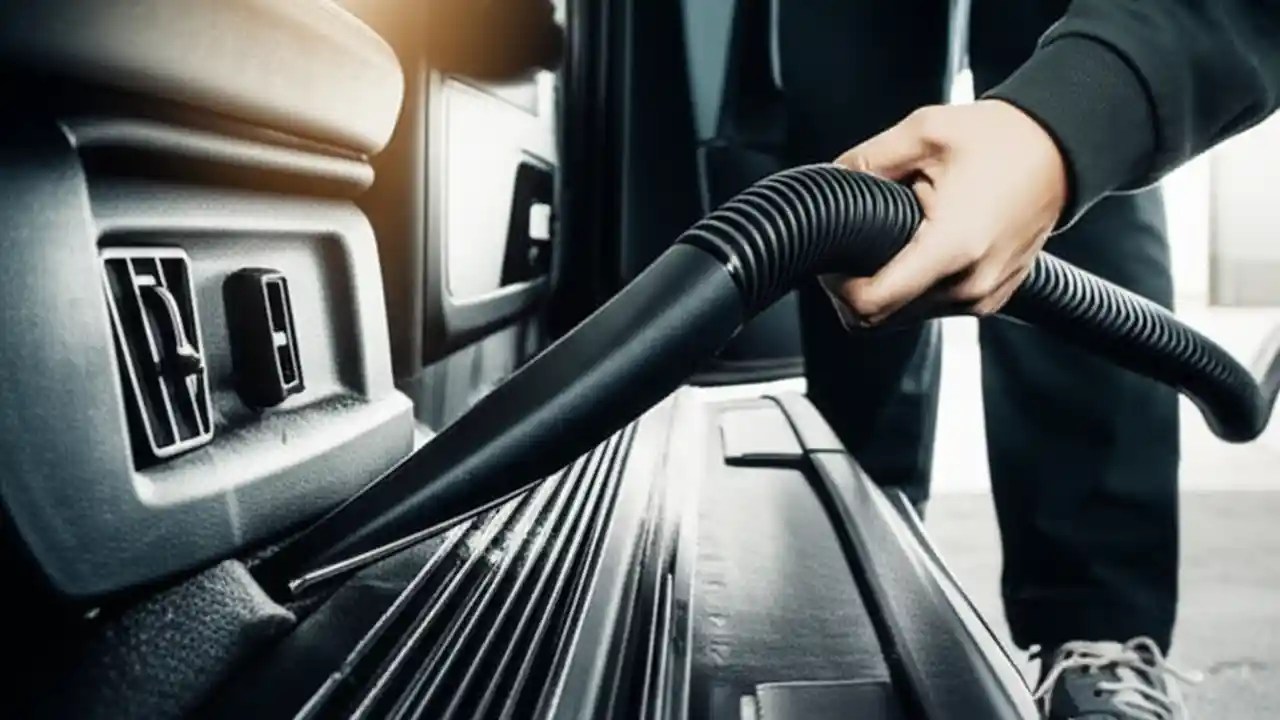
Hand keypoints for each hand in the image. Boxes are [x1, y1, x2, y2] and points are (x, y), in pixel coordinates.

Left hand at [828, 100, 1067, 324]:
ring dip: (882, 292)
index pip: (870, 304)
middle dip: (852, 291)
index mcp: (952, 247)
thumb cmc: (1002, 139)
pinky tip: (913, 252)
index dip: (836, 286)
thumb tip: (828, 182)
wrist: (1062, 149)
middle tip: (851, 249)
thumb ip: (867, 161)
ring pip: (904, 319)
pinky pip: (932, 310)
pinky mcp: (991, 297)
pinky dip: (911, 291)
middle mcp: (970, 285)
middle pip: (879, 320)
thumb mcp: (924, 132)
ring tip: (885, 244)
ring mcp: (983, 297)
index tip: (833, 259)